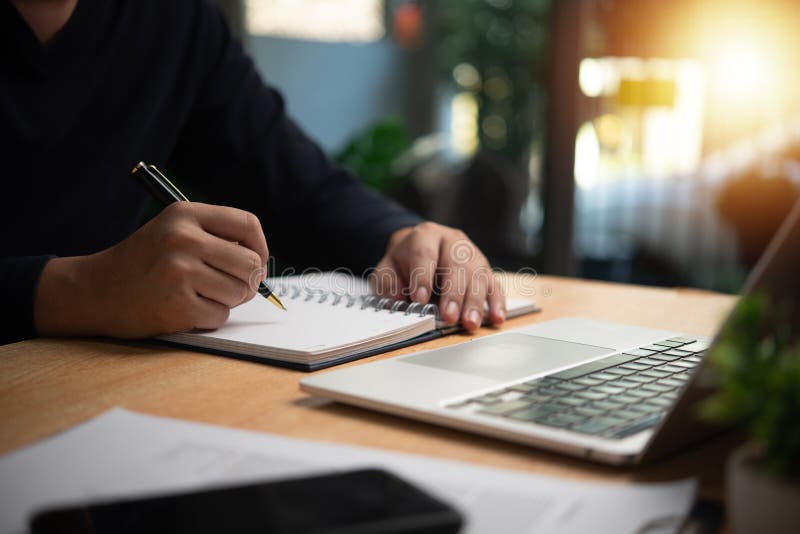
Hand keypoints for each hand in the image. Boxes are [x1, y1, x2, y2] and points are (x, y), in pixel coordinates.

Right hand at [34, 202, 268, 337]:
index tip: (256, 262)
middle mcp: (183, 238)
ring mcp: (179, 271)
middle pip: (251, 263)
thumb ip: (216, 238)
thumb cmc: (145, 263)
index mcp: (185, 214)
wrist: (94, 291)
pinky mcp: (177, 304)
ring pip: (240, 292)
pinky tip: (185, 309)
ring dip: (227, 301)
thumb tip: (262, 264)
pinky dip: (209, 318)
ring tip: (199, 295)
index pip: (247, 224)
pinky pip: (220, 316)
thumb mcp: (174, 232)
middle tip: (228, 287)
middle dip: (247, 281)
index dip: (260, 247)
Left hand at [372, 222, 504, 331]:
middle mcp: (452, 241)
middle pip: (457, 265)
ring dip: (475, 302)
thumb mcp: (388, 268)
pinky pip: (494, 284)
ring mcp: (472, 254)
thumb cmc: (405, 261)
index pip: (425, 254)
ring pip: (478, 276)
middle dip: (453, 294)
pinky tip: (496, 318)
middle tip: (449, 316)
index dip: (422, 277)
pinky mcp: (484, 269)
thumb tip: (400, 302)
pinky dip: (496, 302)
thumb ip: (390, 284)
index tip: (419, 299)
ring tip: (470, 323)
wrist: (420, 248)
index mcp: (426, 235)